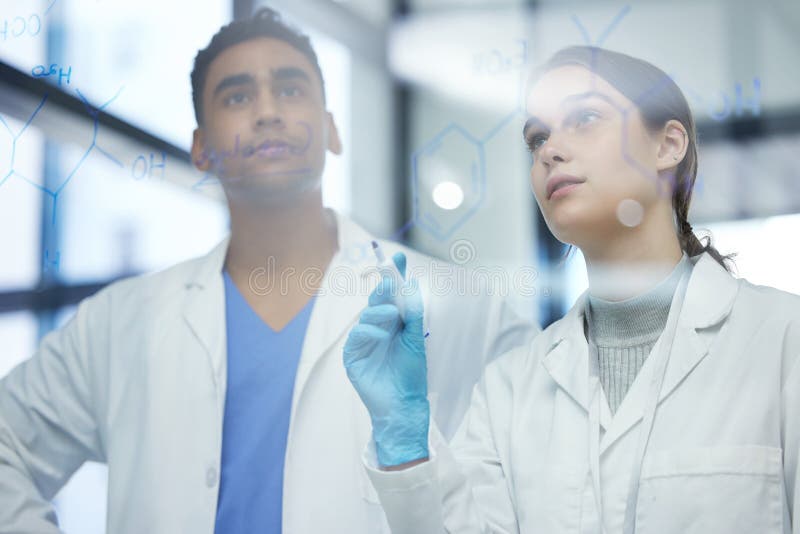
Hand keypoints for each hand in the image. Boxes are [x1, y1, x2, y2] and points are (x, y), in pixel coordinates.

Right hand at [343, 252, 428, 466]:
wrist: (404, 405)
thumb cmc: (411, 375)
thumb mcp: (417, 339)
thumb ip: (414, 314)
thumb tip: (413, 285)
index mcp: (392, 323)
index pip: (392, 295)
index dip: (394, 275)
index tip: (399, 258)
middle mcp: (376, 329)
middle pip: (377, 301)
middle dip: (384, 288)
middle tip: (391, 278)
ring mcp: (363, 342)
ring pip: (366, 316)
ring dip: (379, 311)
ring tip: (393, 314)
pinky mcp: (353, 357)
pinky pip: (357, 337)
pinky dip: (368, 332)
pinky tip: (380, 335)